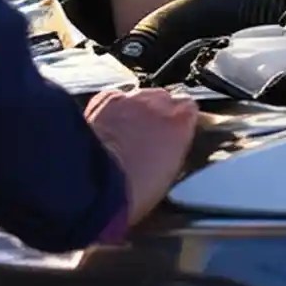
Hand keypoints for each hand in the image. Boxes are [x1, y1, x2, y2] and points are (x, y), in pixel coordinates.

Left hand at [85, 89, 197, 225]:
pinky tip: (108, 127)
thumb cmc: (134, 188)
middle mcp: (159, 102)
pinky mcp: (104, 99)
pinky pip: (115, 99)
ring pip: (140, 97)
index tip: (176, 137)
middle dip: (159, 116)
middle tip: (149, 140)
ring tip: (127, 135)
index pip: (190, 110)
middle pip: (165, 100)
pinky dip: (114, 110)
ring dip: (137, 111)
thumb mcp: (170, 175)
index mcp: (181, 122)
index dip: (181, 124)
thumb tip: (170, 151)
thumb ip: (175, 152)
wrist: (95, 182)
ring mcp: (131, 98)